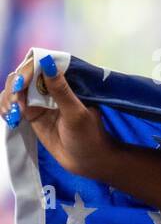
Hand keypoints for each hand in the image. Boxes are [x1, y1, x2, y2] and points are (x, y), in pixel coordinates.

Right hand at [3, 53, 117, 180]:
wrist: (87, 160)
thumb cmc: (88, 136)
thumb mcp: (76, 113)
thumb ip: (60, 90)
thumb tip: (47, 63)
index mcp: (68, 82)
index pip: (43, 66)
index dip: (29, 70)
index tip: (21, 83)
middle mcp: (52, 88)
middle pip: (25, 75)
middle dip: (15, 85)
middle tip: (15, 102)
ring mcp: (40, 100)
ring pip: (16, 88)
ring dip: (8, 96)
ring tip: (13, 111)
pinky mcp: (32, 113)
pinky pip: (14, 103)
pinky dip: (6, 106)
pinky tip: (8, 115)